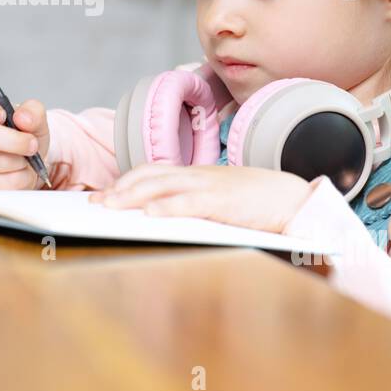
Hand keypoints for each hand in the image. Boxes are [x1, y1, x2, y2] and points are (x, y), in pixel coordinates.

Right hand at [0, 87, 50, 190]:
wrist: (32, 161)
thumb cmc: (26, 134)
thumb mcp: (35, 118)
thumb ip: (33, 111)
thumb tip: (23, 117)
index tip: (3, 114)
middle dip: (14, 140)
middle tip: (32, 143)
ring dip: (21, 161)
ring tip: (26, 157)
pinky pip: (2, 182)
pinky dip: (21, 177)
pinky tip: (21, 170)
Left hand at [89, 164, 312, 232]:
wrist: (294, 198)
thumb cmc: (258, 202)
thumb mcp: (220, 199)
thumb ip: (194, 204)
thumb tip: (163, 218)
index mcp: (197, 174)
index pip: (152, 172)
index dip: (126, 182)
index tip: (105, 195)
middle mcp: (198, 175)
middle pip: (149, 176)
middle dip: (119, 189)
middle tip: (96, 203)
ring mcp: (209, 186)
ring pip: (161, 186)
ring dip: (131, 196)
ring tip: (110, 207)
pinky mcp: (222, 201)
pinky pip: (188, 203)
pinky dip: (166, 207)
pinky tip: (149, 215)